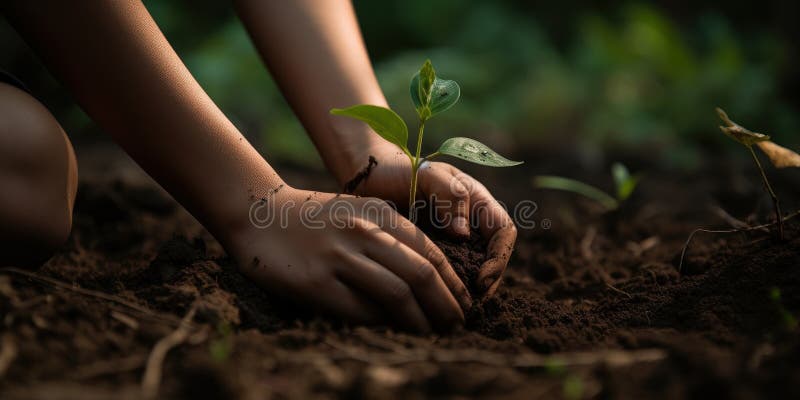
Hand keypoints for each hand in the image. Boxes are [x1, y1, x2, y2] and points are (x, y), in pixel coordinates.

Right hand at [225, 186, 471, 331]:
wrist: (259, 214)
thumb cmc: (316, 219)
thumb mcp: (359, 211)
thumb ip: (392, 235)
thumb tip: (430, 277)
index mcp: (378, 213)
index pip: (430, 252)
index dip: (453, 282)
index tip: (465, 303)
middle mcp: (363, 232)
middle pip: (421, 274)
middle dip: (447, 305)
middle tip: (458, 325)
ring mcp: (339, 257)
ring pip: (397, 294)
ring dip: (422, 320)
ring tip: (435, 334)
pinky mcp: (316, 282)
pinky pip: (360, 309)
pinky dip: (384, 324)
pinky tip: (396, 332)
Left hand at [352, 145, 517, 296]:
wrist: (369, 179)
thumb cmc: (399, 170)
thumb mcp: (426, 174)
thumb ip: (449, 194)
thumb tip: (463, 234)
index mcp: (477, 202)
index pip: (503, 232)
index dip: (499, 257)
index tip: (481, 279)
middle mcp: (470, 225)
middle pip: (492, 259)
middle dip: (486, 283)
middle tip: (467, 304)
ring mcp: (452, 243)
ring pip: (471, 272)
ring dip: (466, 291)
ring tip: (452, 308)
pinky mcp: (432, 257)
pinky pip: (447, 277)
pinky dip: (445, 290)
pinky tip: (432, 302)